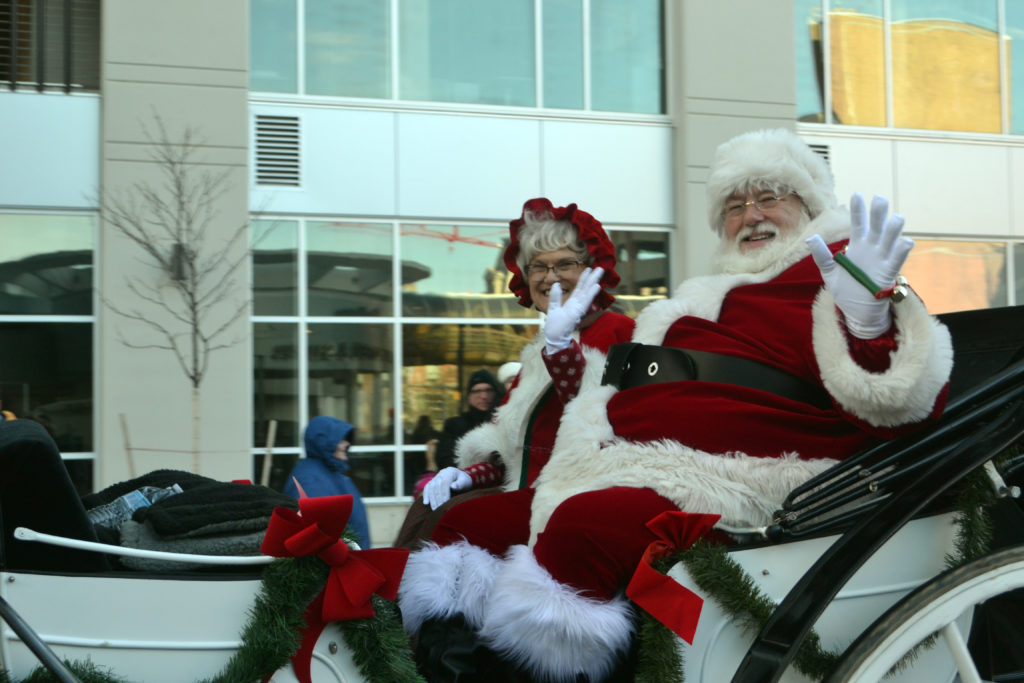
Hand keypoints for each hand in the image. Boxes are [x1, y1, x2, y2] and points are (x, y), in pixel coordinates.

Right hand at [421, 467, 471, 509]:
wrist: (462, 480)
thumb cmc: (465, 482)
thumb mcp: (466, 482)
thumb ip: (460, 484)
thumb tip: (453, 486)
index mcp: (450, 472)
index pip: (444, 483)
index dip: (444, 494)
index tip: (445, 503)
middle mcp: (441, 473)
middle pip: (436, 486)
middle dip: (437, 498)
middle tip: (439, 509)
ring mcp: (436, 477)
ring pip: (430, 487)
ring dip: (432, 499)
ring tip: (434, 509)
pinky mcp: (433, 482)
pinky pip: (427, 488)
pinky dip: (426, 495)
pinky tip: (426, 503)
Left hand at [544, 267, 603, 353]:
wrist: (554, 337)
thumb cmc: (555, 325)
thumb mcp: (553, 307)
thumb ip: (555, 296)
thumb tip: (556, 284)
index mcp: (572, 302)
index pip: (579, 288)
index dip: (584, 278)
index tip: (588, 269)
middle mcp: (577, 304)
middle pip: (586, 289)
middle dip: (593, 278)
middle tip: (600, 268)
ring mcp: (578, 309)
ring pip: (587, 293)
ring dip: (594, 282)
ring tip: (599, 273)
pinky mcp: (577, 313)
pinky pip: (585, 302)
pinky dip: (591, 294)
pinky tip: (596, 287)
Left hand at [806, 193, 913, 338]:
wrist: (857, 311)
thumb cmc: (845, 288)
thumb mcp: (829, 272)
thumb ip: (822, 255)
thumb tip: (810, 237)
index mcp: (857, 245)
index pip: (858, 223)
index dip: (858, 210)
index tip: (857, 194)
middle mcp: (872, 248)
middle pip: (876, 227)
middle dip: (878, 213)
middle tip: (880, 198)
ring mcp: (882, 259)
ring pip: (890, 240)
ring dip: (894, 229)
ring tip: (896, 218)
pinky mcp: (889, 273)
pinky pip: (897, 260)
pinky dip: (901, 251)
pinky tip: (906, 242)